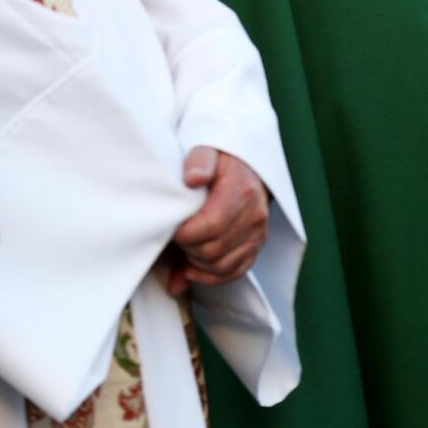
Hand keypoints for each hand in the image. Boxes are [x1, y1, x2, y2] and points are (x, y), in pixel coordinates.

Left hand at [167, 147, 268, 294]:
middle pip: (213, 250)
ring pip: (221, 266)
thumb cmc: (222, 159)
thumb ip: (199, 161)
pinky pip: (235, 272)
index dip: (184, 234)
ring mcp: (257, 234)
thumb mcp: (208, 150)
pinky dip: (211, 277)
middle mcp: (254, 216)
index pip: (210, 226)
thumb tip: (192, 178)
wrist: (247, 165)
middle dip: (187, 248)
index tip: (170, 227)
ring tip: (182, 249)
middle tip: (173, 236)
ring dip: (196, 264)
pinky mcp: (256, 245)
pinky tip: (191, 270)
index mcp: (240, 192)